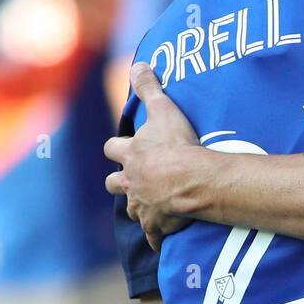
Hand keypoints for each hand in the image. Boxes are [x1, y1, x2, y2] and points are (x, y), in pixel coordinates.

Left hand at [104, 62, 203, 249]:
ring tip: (150, 205)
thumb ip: (149, 87)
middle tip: (134, 178)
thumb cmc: (177, 145)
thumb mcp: (163, 109)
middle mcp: (130, 181)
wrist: (191, 179)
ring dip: (138, 206)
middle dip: (120, 181)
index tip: (124, 147)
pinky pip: (153, 234)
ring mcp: (142, 205)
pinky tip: (162, 239)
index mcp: (130, 155)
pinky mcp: (156, 224)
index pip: (112, 148)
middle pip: (114, 183)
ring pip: (131, 209)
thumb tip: (137, 64)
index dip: (117, 147)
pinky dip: (157, 236)